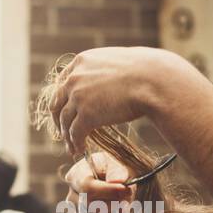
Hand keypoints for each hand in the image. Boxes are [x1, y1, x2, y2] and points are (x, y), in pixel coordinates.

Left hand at [48, 46, 202, 155]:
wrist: (154, 80)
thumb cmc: (146, 71)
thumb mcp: (117, 62)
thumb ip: (104, 71)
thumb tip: (108, 79)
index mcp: (81, 61)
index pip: (62, 83)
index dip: (62, 100)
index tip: (64, 111)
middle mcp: (75, 77)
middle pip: (58, 103)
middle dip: (59, 120)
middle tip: (64, 133)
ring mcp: (78, 96)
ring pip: (65, 121)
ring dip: (67, 137)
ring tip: (73, 147)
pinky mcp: (86, 115)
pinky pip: (75, 133)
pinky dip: (76, 144)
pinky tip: (80, 151)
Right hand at [63, 151, 135, 212]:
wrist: (116, 182)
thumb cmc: (114, 169)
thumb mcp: (115, 162)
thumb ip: (117, 170)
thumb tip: (117, 181)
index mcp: (75, 177)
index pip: (87, 188)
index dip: (109, 191)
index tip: (126, 189)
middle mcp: (72, 198)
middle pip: (92, 207)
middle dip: (115, 202)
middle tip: (128, 195)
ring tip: (124, 203)